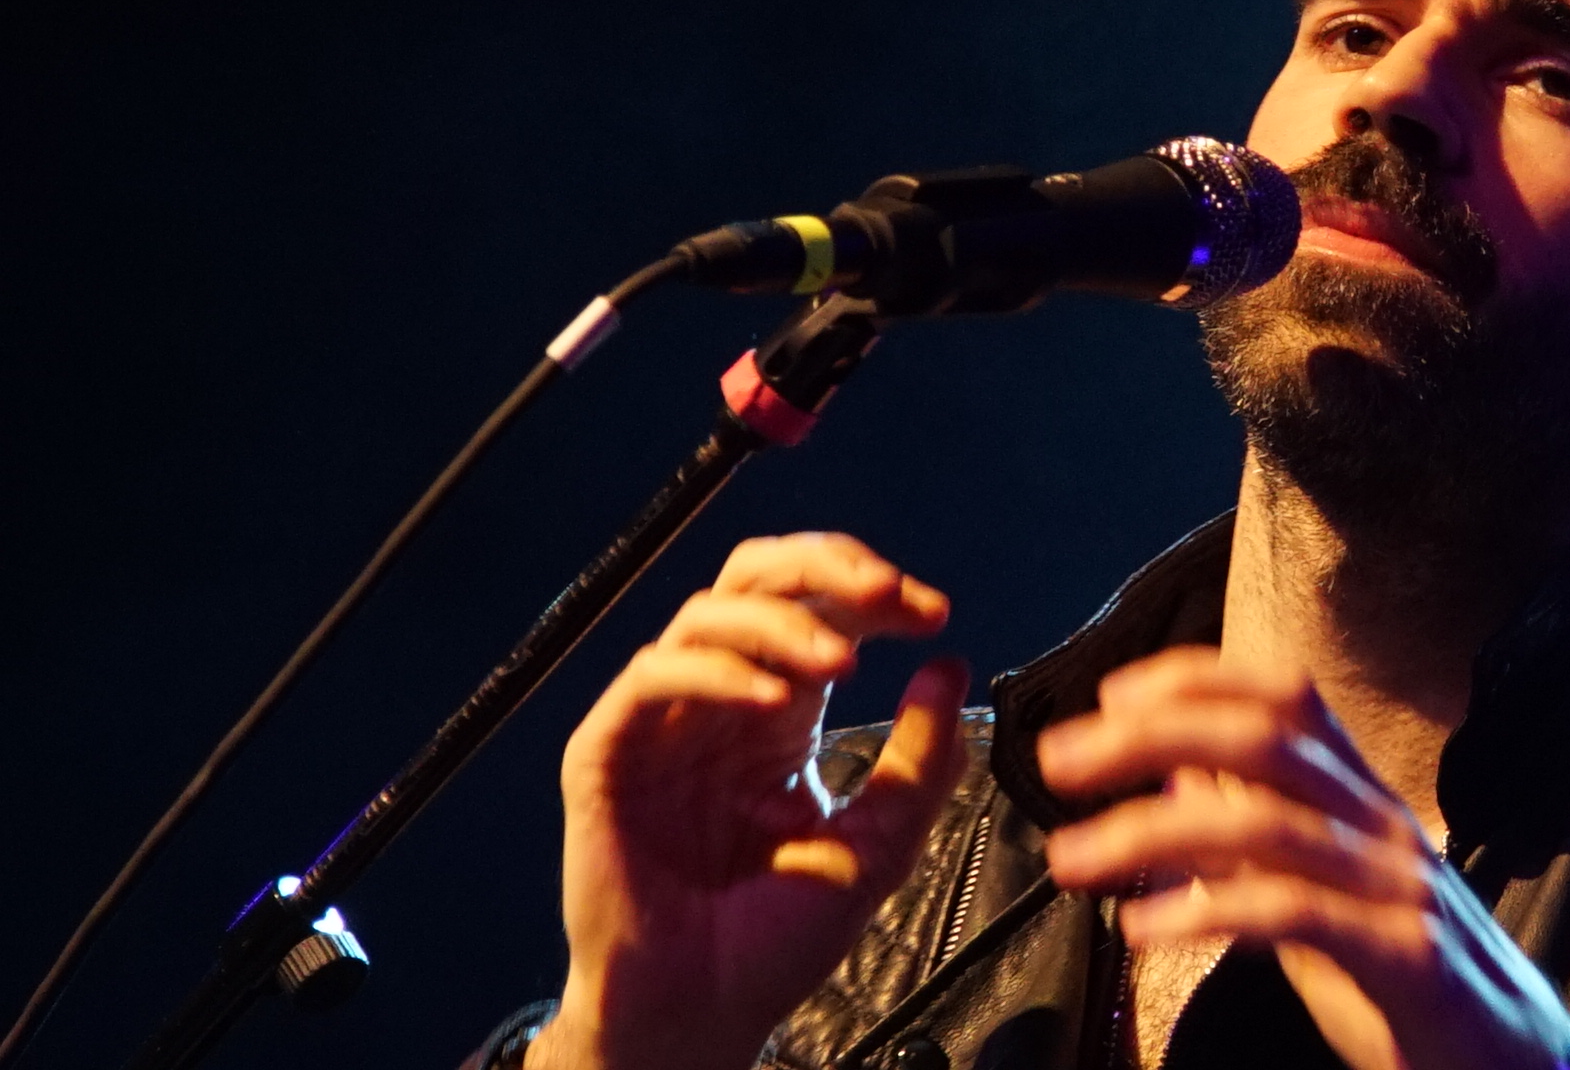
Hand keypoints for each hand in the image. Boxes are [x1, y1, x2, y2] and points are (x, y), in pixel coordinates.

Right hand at [528, 533, 967, 1069]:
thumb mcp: (880, 843)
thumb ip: (920, 759)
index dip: (876, 594)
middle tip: (890, 594)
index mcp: (778, 713)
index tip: (934, 612)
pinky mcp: (605, 758)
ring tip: (845, 661)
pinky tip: (774, 701)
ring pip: (705, 617)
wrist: (703, 1016)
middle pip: (757, 580)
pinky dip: (715, 675)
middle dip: (828, 569)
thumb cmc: (778, 939)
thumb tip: (948, 665)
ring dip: (783, 624)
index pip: (820, 610)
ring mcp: (659, 726)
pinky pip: (650, 682)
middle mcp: (717, 703)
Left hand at [1038, 648, 1569, 1069]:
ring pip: (1269, 825)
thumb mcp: (1324, 890)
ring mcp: (1400, 888)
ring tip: (1074, 857)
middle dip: (1154, 735)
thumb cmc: (1410, 979)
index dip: (1195, 681)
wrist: (1523, 1064)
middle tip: (1062, 759)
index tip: (1110, 698)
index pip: (1284, 697)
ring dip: (1154, 833)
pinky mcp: (1408, 959)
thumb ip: (1258, 830)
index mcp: (1364, 800)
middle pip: (1267, 739)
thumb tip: (1176, 773)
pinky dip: (1214, 913)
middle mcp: (1385, 826)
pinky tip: (1146, 931)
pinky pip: (1301, 917)